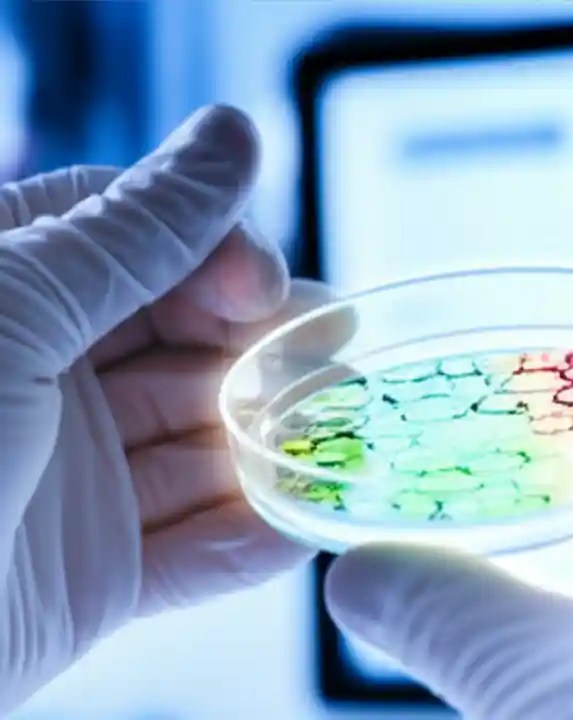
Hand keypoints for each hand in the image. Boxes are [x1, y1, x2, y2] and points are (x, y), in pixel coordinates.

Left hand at [0, 106, 329, 710]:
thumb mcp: (12, 314)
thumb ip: (136, 232)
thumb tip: (232, 135)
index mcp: (0, 292)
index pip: (132, 236)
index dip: (211, 247)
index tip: (262, 286)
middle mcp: (35, 377)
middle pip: (184, 340)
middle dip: (266, 345)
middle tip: (335, 354)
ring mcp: (66, 479)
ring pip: (201, 442)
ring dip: (278, 438)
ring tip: (347, 434)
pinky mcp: (90, 576)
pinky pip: (193, 549)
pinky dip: (253, 538)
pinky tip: (307, 518)